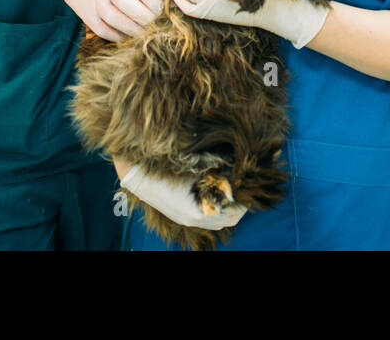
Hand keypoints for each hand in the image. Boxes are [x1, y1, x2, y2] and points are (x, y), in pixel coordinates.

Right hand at [33, 0, 162, 41]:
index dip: (156, 2)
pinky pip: (104, 30)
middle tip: (160, 23)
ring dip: (136, 30)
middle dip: (149, 18)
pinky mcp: (86, 14)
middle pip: (132, 8)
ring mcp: (95, 2)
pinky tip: (129, 35)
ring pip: (119, 22)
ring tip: (149, 32)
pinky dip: (118, 36)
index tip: (164, 8)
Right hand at [119, 163, 246, 230]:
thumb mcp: (194, 171)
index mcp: (199, 213)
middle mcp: (195, 221)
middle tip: (244, 190)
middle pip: (228, 221)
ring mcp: (188, 221)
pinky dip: (217, 211)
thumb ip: (214, 172)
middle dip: (238, 207)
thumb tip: (234, 167)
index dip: (243, 201)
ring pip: (218, 223)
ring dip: (228, 210)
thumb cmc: (166, 172)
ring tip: (233, 193)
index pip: (233, 214)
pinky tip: (217, 196)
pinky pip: (208, 220)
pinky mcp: (183, 217)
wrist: (140, 178)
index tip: (249, 187)